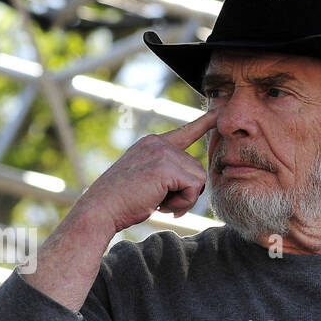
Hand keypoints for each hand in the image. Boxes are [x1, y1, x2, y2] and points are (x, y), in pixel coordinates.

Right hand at [76, 110, 217, 234]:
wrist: (101, 209)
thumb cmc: (122, 202)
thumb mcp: (146, 180)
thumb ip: (168, 174)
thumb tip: (197, 182)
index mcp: (152, 144)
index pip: (185, 131)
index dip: (204, 123)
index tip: (219, 111)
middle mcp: (158, 143)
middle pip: (197, 168)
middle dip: (186, 192)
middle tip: (162, 202)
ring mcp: (162, 152)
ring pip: (199, 178)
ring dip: (185, 199)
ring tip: (159, 203)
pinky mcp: (166, 166)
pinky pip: (194, 187)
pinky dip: (183, 202)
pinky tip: (161, 205)